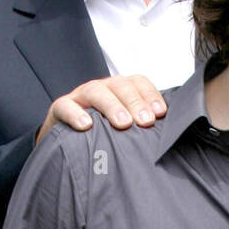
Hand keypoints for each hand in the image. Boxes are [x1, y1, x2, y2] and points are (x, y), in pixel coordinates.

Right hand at [37, 75, 166, 142]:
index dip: (150, 95)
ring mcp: (80, 97)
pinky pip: (65, 106)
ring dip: (111, 106)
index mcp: (120, 91)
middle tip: (146, 122)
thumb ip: (144, 129)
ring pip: (95, 91)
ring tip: (123, 123)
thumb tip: (169, 138)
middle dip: (135, 102)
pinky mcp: (59, 109)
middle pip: (120, 86)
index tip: (161, 113)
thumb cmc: (103, 137)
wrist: (66, 145)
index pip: (138, 82)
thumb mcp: (124, 130)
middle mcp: (102, 89)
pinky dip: (75, 114)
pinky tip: (86, 126)